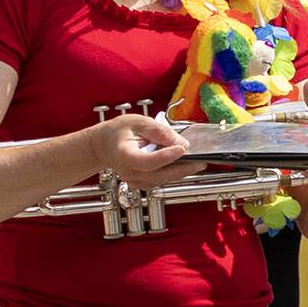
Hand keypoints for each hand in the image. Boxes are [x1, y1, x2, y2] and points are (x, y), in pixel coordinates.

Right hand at [88, 110, 204, 189]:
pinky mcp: (143, 184)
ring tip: (197, 161)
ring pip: (164, 180)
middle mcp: (129, 172)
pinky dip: (174, 173)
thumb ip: (158, 131)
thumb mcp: (137, 122)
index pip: (147, 162)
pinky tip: (184, 164)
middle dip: (183, 168)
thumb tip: (179, 142)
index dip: (166, 157)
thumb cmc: (120, 132)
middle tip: (201, 161)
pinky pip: (163, 180)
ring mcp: (136, 181)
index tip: (182, 148)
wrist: (106, 146)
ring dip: (181, 171)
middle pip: (160, 175)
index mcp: (124, 156)